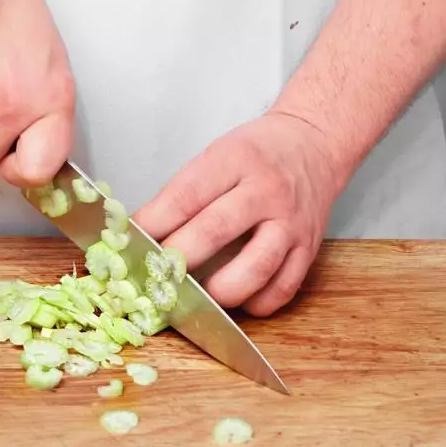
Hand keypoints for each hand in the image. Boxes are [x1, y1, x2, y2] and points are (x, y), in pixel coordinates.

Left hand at [133, 113, 345, 316]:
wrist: (315, 144)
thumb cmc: (256, 154)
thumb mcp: (216, 155)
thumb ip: (182, 194)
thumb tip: (140, 234)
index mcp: (234, 161)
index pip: (186, 196)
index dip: (154, 224)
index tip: (131, 244)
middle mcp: (266, 191)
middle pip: (215, 231)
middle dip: (177, 260)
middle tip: (155, 277)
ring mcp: (291, 223)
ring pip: (256, 267)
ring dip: (219, 290)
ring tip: (196, 297)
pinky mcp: (309, 249)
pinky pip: (283, 288)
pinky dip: (255, 302)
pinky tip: (237, 301)